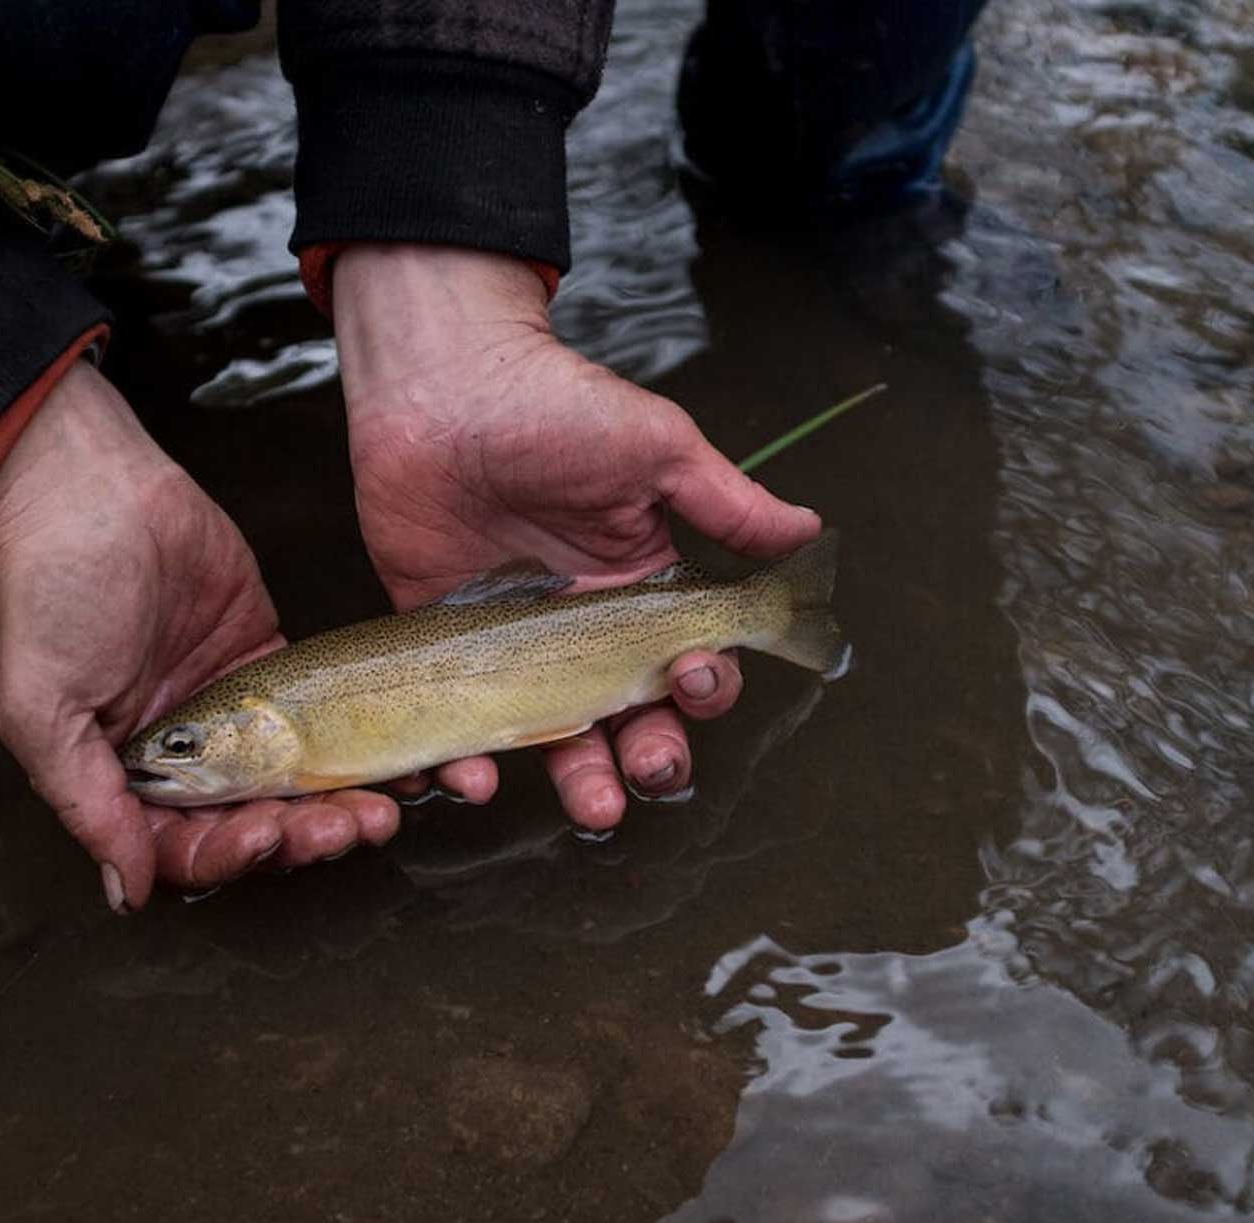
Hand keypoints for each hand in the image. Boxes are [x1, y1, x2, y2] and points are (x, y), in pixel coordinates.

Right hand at [0, 362, 398, 910]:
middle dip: (309, 834)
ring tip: (391, 800)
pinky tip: (408, 759)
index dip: (234, 855)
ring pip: (300, 781)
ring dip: (345, 800)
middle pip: (257, 822)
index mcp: (122, 773)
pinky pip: (327, 719)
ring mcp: (232, 711)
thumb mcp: (38, 702)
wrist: (91, 483)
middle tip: (355, 825)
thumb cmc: (45, 585)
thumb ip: (86, 799)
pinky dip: (366, 746)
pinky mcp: (271, 661)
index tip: (272, 836)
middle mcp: (182, 754)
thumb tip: (125, 888)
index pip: (187, 848)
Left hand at [331, 244, 821, 828]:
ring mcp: (515, 643)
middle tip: (647, 774)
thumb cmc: (556, 405)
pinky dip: (469, 759)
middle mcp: (583, 626)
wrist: (443, 381)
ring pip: (554, 736)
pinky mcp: (445, 645)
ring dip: (578, 780)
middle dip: (649, 758)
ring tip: (591, 809)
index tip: (694, 677)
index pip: (687, 662)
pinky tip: (475, 776)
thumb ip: (728, 506)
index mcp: (642, 587)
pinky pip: (463, 719)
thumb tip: (809, 535)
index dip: (702, 686)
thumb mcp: (658, 450)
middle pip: (629, 718)